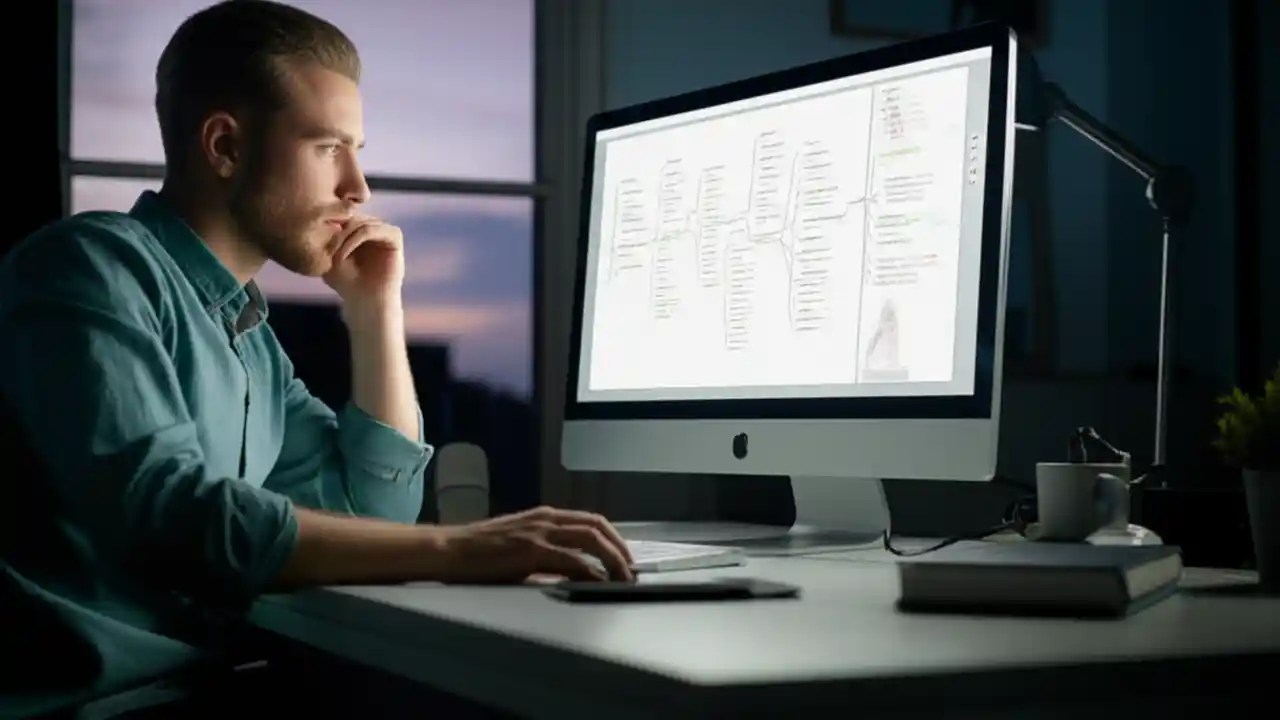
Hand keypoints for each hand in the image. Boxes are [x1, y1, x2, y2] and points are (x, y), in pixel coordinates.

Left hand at [323, 215, 404, 306]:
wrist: (366, 301)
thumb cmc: (346, 282)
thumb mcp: (329, 257)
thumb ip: (327, 237)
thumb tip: (323, 218)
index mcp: (360, 230)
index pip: (344, 216)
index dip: (330, 227)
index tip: (317, 245)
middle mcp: (374, 228)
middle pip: (352, 216)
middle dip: (336, 232)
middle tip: (326, 250)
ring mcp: (385, 232)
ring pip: (361, 222)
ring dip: (344, 237)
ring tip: (335, 255)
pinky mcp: (394, 238)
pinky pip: (372, 229)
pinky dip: (356, 238)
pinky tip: (344, 254)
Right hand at [432, 505, 635, 582]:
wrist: (449, 550)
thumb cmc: (478, 552)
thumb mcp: (519, 546)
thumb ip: (546, 553)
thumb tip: (572, 573)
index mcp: (544, 516)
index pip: (590, 521)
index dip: (612, 538)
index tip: (623, 557)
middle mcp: (546, 519)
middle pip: (597, 526)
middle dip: (619, 548)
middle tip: (631, 569)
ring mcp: (540, 533)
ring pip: (591, 540)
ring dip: (612, 560)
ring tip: (622, 578)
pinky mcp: (532, 551)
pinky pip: (572, 561)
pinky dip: (591, 573)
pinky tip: (598, 585)